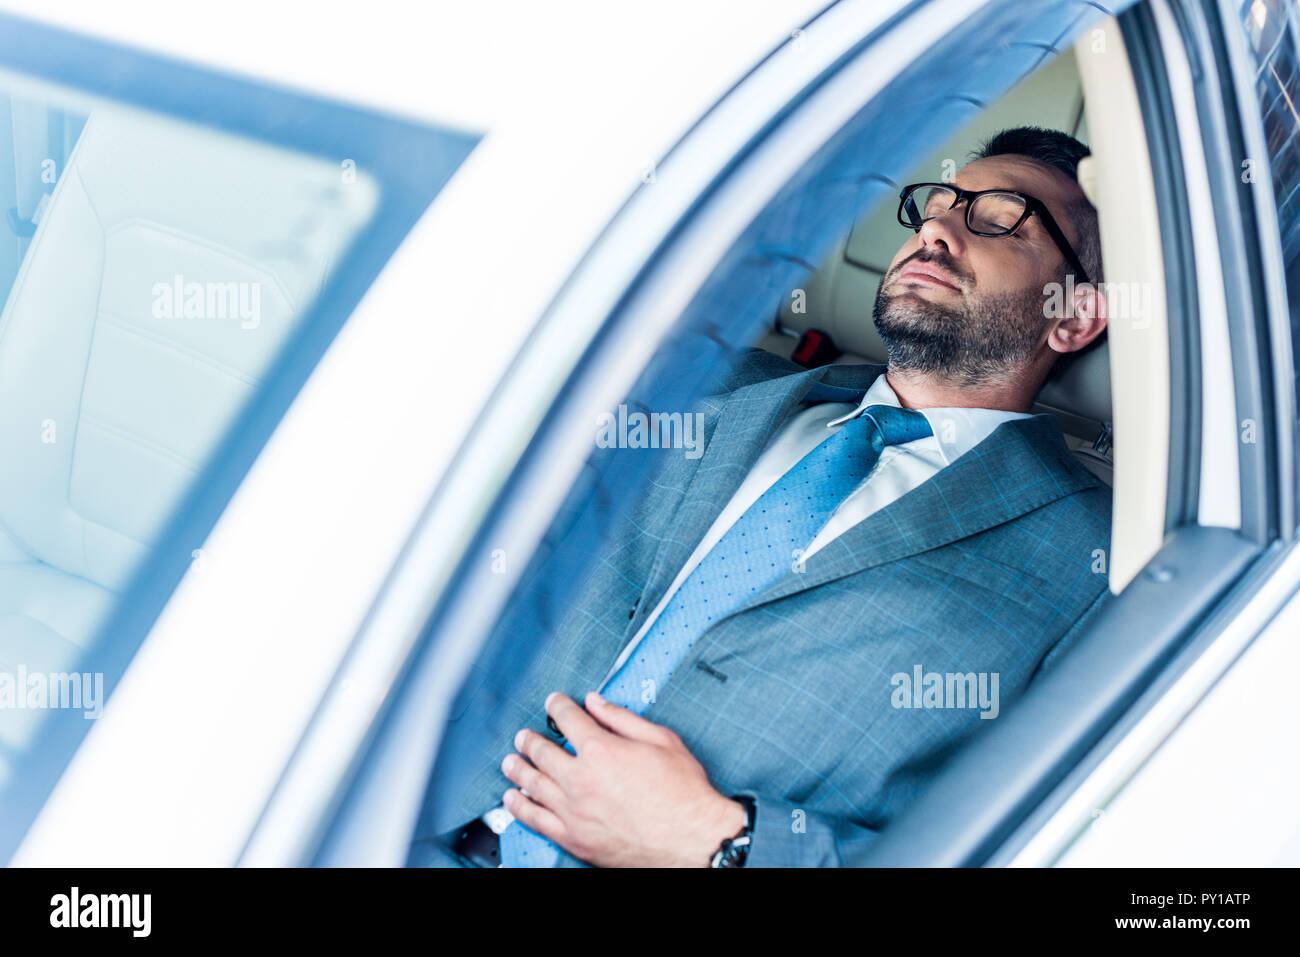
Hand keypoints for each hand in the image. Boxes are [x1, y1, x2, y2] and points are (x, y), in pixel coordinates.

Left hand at [501, 691, 746, 866]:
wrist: (692, 840)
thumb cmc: (683, 793)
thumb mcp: (661, 740)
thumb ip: (622, 719)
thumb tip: (596, 703)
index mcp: (601, 749)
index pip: (567, 719)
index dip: (557, 706)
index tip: (552, 703)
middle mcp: (581, 779)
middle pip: (542, 752)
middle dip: (530, 740)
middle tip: (523, 736)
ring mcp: (574, 811)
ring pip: (533, 785)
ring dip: (518, 770)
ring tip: (510, 762)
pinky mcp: (574, 838)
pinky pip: (536, 820)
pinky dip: (520, 807)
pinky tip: (513, 799)